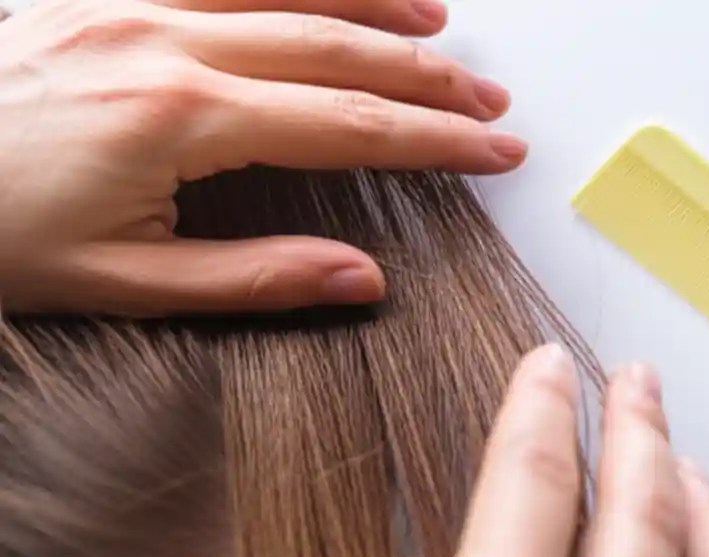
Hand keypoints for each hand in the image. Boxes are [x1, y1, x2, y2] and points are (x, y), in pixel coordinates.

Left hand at [0, 0, 524, 315]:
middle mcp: (160, 40)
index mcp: (176, 117)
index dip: (432, 139)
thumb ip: (253, 280)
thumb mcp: (121, 285)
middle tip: (490, 101)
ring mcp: (127, 2)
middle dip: (426, 75)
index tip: (494, 150)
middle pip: (333, 46)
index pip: (345, 125)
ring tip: (440, 21)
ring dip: (373, 2)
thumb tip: (362, 282)